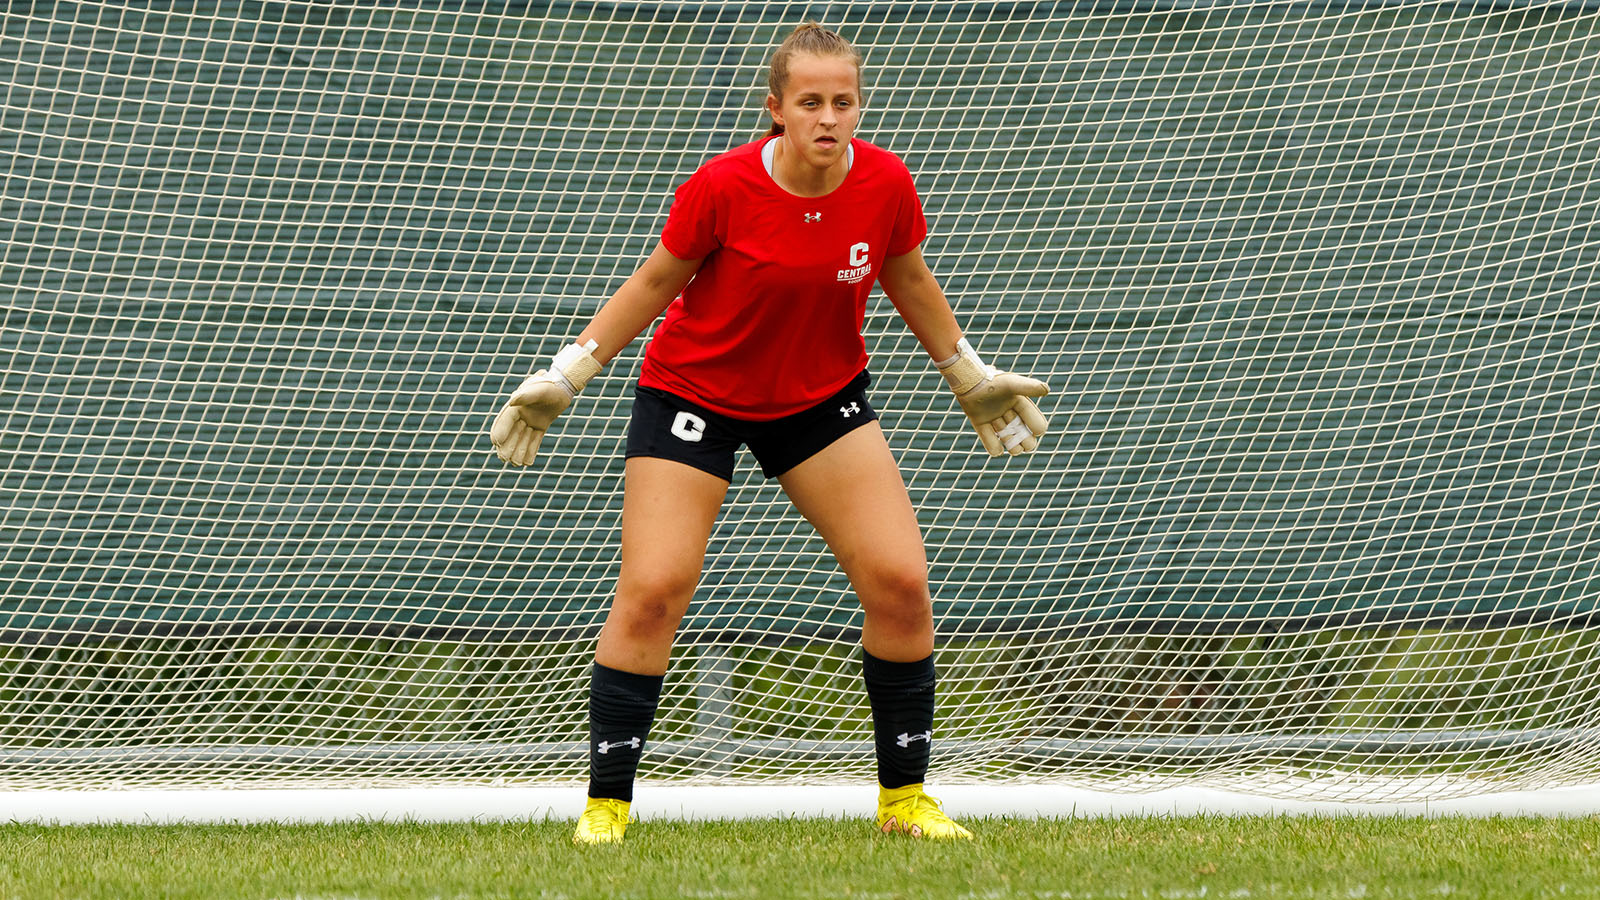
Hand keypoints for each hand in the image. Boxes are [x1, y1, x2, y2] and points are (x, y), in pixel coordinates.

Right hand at [490, 339, 601, 466]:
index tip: (497, 443)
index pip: (506, 420)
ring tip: (516, 464)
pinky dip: (531, 451)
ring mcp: (531, 421)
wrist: (564, 386)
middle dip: (507, 446)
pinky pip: (535, 440)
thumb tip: (512, 401)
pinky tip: (528, 463)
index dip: (501, 431)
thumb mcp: (539, 389)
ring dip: (518, 451)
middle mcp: (521, 414)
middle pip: (511, 432)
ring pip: (522, 439)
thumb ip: (525, 395)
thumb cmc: (550, 386)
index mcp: (517, 405)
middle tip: (505, 459)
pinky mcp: (540, 426)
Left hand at [937, 339, 1049, 456]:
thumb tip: (1047, 390)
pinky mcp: (981, 424)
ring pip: (1010, 442)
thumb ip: (1029, 387)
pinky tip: (997, 449)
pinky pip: (990, 443)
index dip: (1036, 428)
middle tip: (1020, 439)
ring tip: (1009, 441)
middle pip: (1026, 437)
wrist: (968, 381)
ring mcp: (996, 419)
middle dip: (1025, 441)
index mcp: (1022, 404)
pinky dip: (994, 449)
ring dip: (1011, 444)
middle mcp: (1011, 413)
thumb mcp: (1012, 384)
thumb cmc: (992, 381)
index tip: (1029, 426)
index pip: (1038, 424)